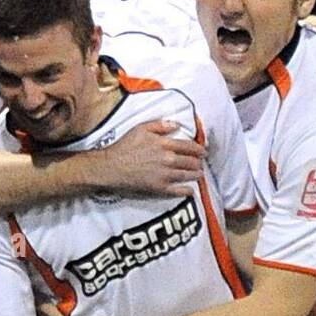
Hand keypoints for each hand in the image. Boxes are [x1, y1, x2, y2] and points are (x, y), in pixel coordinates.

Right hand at [91, 119, 205, 195]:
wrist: (111, 167)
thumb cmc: (125, 146)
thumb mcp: (141, 128)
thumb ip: (160, 125)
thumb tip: (176, 125)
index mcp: (165, 144)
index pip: (189, 147)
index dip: (199, 149)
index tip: (203, 151)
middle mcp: (168, 160)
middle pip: (190, 162)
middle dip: (199, 162)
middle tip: (201, 163)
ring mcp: (165, 175)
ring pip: (187, 175)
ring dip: (196, 175)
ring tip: (199, 174)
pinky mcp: (159, 188)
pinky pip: (178, 191)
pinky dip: (187, 191)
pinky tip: (191, 191)